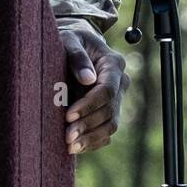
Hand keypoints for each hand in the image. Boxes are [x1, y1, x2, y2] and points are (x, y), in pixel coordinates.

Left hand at [58, 17, 127, 153]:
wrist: (76, 44)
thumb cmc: (71, 39)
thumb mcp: (69, 39)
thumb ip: (77, 55)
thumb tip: (88, 78)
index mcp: (113, 64)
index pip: (106, 90)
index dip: (88, 105)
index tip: (69, 115)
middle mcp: (120, 82)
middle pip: (109, 110)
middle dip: (87, 125)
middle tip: (66, 136)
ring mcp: (117, 98)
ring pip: (110, 124)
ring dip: (90, 137)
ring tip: (70, 146)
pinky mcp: (109, 110)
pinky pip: (106, 132)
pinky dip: (93, 141)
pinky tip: (77, 147)